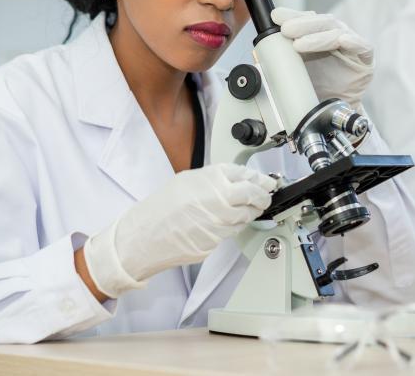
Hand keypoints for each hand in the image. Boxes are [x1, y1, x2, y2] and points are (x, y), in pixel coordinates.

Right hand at [83, 164, 275, 297]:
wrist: (147, 234)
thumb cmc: (161, 208)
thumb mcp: (187, 180)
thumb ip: (211, 179)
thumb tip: (231, 181)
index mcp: (212, 178)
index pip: (246, 175)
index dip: (259, 178)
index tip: (265, 181)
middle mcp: (220, 198)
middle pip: (253, 195)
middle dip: (263, 196)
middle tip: (266, 195)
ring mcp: (221, 220)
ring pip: (246, 215)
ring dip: (252, 212)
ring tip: (251, 208)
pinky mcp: (218, 239)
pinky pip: (233, 231)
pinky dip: (236, 226)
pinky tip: (231, 222)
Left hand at [271, 7, 373, 107]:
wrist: (334, 109)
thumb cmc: (316, 84)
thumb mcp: (295, 67)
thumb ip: (283, 54)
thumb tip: (260, 48)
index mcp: (319, 32)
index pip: (307, 18)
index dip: (292, 15)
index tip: (275, 16)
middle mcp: (336, 34)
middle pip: (322, 22)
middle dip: (302, 24)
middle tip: (285, 30)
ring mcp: (352, 44)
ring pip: (338, 32)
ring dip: (318, 36)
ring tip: (300, 44)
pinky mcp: (365, 58)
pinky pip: (362, 46)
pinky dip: (353, 42)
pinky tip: (343, 41)